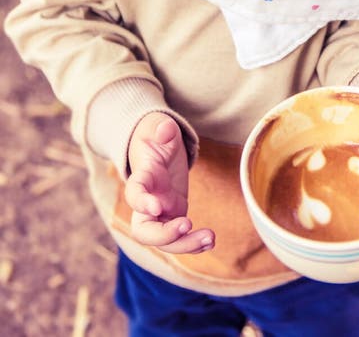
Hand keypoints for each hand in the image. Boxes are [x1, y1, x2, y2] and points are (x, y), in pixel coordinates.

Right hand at [125, 112, 214, 253]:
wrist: (158, 147)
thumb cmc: (156, 137)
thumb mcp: (158, 128)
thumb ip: (161, 129)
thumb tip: (165, 129)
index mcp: (141, 178)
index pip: (134, 194)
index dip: (142, 203)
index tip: (157, 206)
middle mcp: (146, 202)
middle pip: (144, 230)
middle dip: (164, 235)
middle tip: (187, 224)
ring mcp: (160, 212)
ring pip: (164, 240)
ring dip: (185, 244)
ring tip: (210, 238)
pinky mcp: (174, 214)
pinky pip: (181, 236)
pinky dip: (194, 243)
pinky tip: (211, 241)